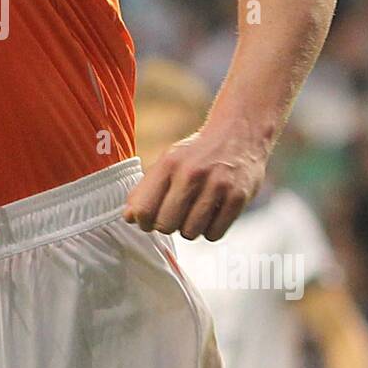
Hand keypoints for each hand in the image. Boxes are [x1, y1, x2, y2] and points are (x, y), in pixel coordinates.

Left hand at [125, 125, 265, 240]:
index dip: (144, 222)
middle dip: (167, 225)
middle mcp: (191, 174)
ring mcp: (217, 186)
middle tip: (175, 215)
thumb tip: (128, 217)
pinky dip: (210, 231)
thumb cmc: (198, 153)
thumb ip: (146, 189)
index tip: (150, 220)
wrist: (239, 134)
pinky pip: (214, 234)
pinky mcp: (238, 197)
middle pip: (165, 225)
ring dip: (190, 229)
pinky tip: (212, 214)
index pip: (144, 210)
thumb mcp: (168, 160)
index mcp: (169, 164)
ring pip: (190, 233)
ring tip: (195, 212)